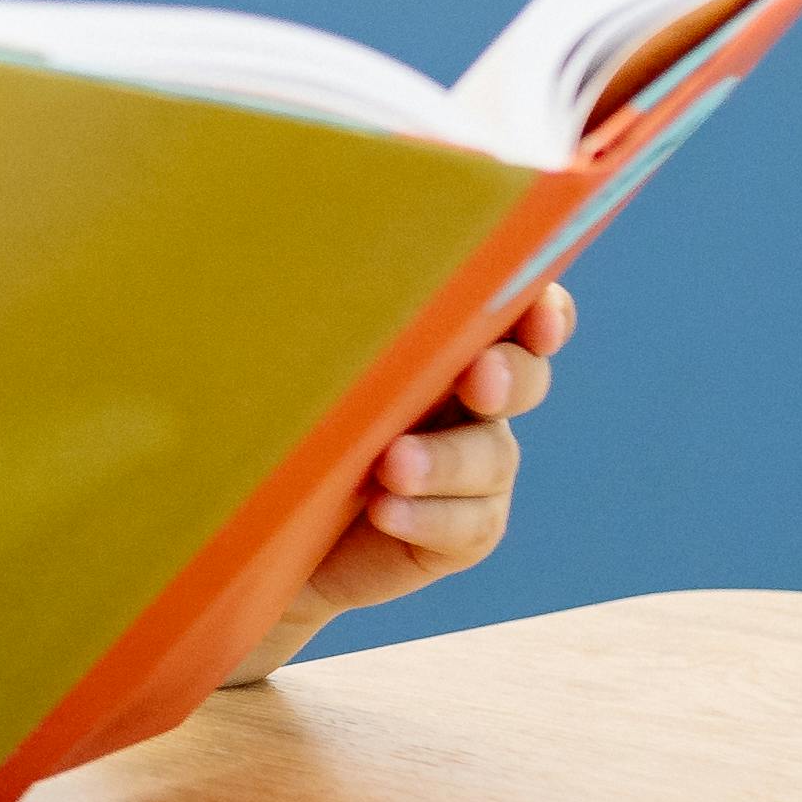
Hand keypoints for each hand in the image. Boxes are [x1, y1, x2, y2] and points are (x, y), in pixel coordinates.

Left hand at [224, 281, 574, 679]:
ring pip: (492, 455)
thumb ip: (322, 332)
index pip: (508, 311)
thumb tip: (293, 268)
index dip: (537, 307)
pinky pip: (469, 524)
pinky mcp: (464, 533)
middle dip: (510, 375)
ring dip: (447, 459)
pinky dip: (429, 516)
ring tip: (392, 466)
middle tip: (479, 381)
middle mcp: (470, 400)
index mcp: (439, 343)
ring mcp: (474, 469)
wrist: (264, 531)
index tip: (534, 314)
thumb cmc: (275, 423)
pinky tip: (387, 513)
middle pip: (523, 376)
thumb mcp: (294, 371)